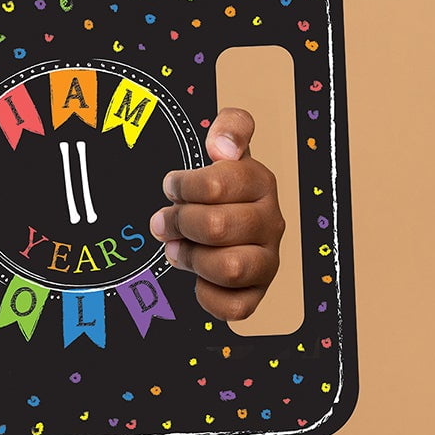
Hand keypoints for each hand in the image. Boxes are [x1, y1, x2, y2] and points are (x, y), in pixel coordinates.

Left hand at [148, 107, 284, 320]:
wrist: (221, 221)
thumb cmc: (217, 186)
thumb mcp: (224, 146)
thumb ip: (233, 126)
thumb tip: (223, 146)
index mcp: (260, 182)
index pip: (219, 182)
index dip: (184, 185)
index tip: (171, 186)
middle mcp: (271, 223)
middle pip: (216, 227)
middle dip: (179, 222)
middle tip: (164, 221)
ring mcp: (267, 261)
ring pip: (227, 268)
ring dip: (191, 258)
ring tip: (177, 248)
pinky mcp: (257, 293)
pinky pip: (235, 308)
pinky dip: (208, 296)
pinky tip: (197, 278)